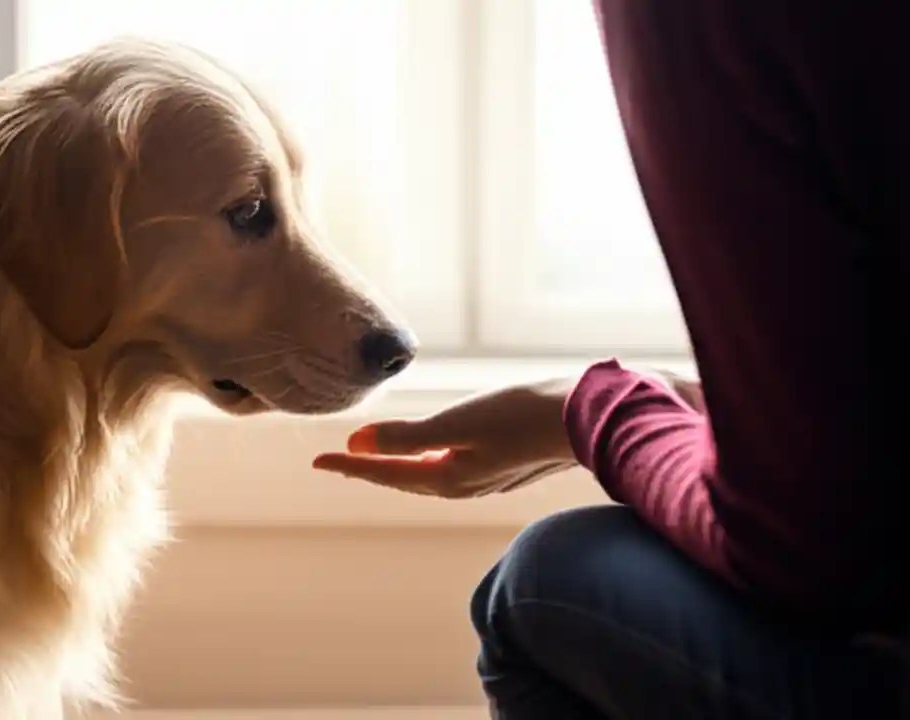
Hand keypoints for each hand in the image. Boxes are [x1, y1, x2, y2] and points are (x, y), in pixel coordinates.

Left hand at [311, 378, 579, 497]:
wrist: (592, 418)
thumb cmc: (523, 416)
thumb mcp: (458, 424)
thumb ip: (407, 435)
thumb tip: (358, 442)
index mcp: (448, 479)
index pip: (385, 472)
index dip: (350, 464)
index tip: (316, 460)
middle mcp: (465, 485)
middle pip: (403, 477)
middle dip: (369, 468)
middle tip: (336, 460)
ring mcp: (488, 478)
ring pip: (428, 474)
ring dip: (398, 465)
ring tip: (375, 457)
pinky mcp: (507, 464)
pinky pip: (451, 467)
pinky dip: (427, 459)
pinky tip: (432, 452)